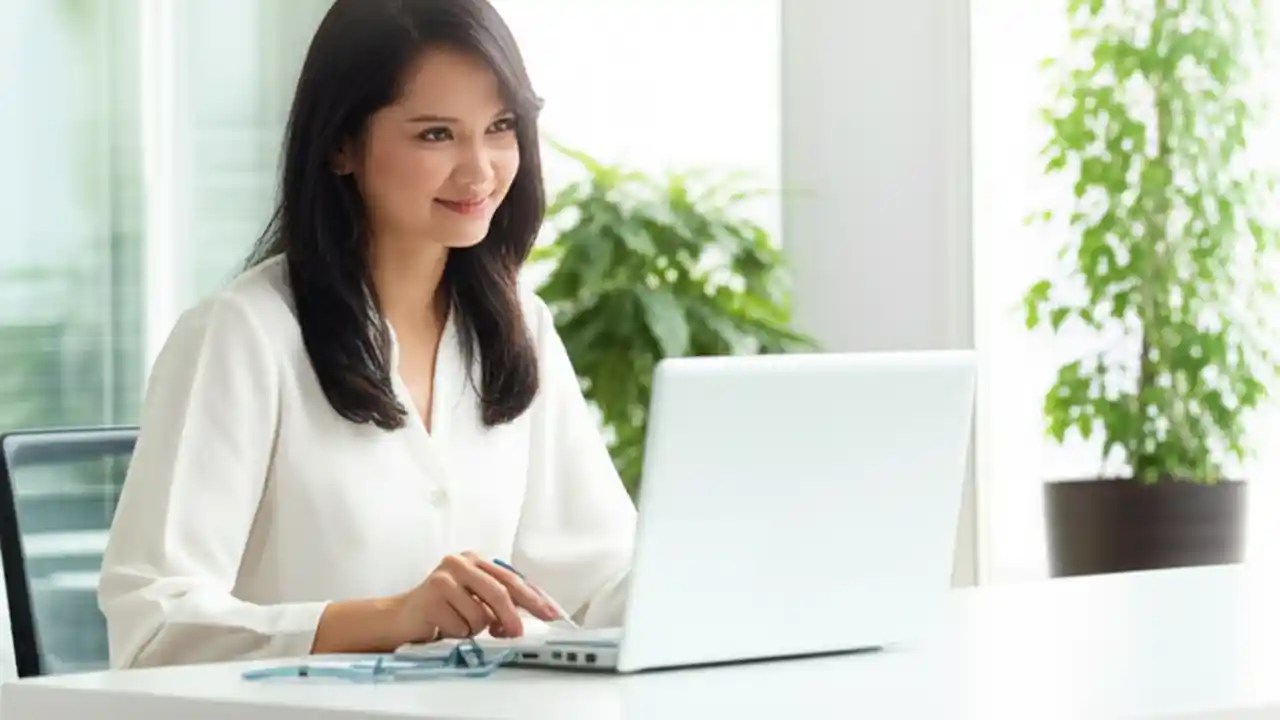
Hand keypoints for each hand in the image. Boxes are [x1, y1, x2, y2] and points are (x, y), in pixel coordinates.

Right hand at [394, 552, 559, 642]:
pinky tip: (444, 627)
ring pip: (480, 615)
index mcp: (474, 559)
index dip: (533, 597)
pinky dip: (458, 634)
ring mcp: (443, 579)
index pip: (510, 578)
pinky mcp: (430, 598)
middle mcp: (459, 563)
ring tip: (459, 625)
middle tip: (518, 634)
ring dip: (475, 629)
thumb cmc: (442, 609)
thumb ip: (498, 600)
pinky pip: (460, 627)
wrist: (401, 617)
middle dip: (512, 618)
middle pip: (498, 592)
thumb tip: (531, 614)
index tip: (550, 613)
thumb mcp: (474, 598)